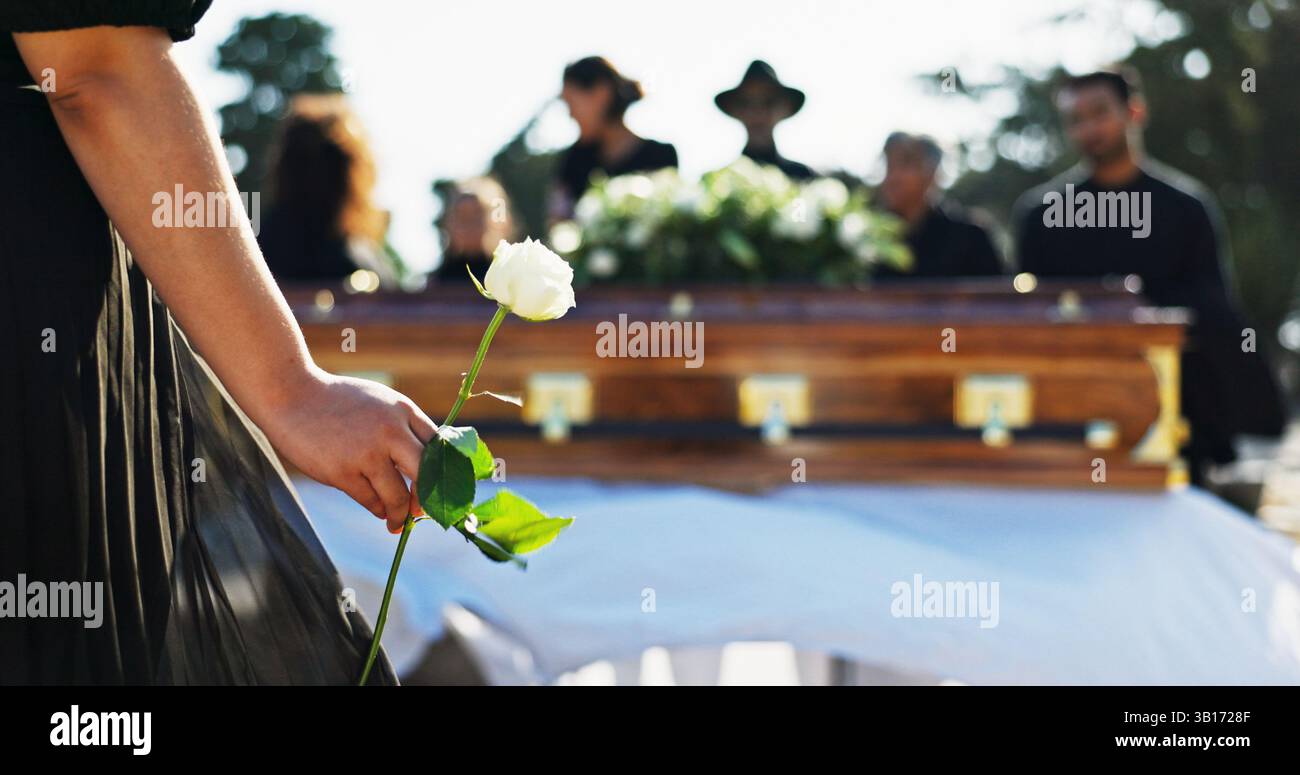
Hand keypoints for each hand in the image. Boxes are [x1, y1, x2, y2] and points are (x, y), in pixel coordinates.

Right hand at [256, 367, 437, 532]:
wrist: (291, 396)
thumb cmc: (339, 402)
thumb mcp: (380, 402)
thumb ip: (405, 427)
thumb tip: (429, 467)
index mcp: (403, 410)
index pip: (440, 447)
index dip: (447, 473)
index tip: (446, 491)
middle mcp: (390, 431)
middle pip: (427, 475)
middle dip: (428, 500)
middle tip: (422, 512)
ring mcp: (367, 452)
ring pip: (398, 496)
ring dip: (400, 514)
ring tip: (397, 521)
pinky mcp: (343, 472)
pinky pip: (371, 501)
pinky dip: (378, 509)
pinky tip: (378, 509)